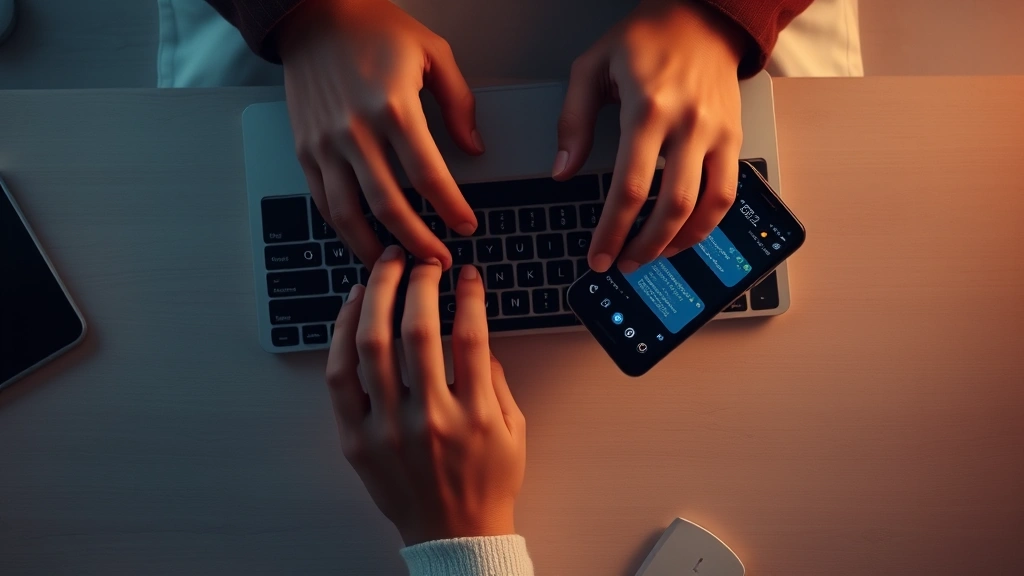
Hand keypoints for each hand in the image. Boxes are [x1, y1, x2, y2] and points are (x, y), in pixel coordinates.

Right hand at [276, 0, 484, 268]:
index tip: (467, 226)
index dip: (451, 208)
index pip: (428, 175)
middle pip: (390, 205)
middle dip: (419, 242)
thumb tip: (475, 148)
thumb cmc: (375, 29)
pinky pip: (324, 201)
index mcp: (394, 107)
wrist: (315, 15)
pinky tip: (364, 241)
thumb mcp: (433, 54)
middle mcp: (356, 130)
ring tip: (400, 266)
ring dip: (377, 247)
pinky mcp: (305, 150)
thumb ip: (459, 104)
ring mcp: (325, 143)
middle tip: (438, 262)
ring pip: (350, 214)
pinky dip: (344, 229)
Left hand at [326, 245, 525, 544]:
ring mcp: (387, 429)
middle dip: (418, 281)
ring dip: (378, 295)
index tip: (466, 273)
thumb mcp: (514, 431)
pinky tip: (353, 308)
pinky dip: (343, 335)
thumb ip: (497, 381)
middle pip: (417, 330)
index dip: (468, 294)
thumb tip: (475, 336)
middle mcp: (430, 419)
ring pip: (373, 345)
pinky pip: (341, 378)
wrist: (455, 536)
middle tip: (421, 260)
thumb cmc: (487, 483)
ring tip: (384, 267)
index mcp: (474, 415)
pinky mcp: (356, 439)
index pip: (469, 335)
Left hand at [553, 0, 745, 272]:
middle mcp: (688, 123)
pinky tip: (684, 234)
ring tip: (652, 256)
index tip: (598, 256)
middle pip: (672, 206)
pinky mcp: (734, 137)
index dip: (613, 230)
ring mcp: (717, 132)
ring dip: (679, 242)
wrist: (701, 17)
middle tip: (622, 264)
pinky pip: (728, 192)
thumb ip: (572, 122)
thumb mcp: (591, 67)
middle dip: (645, 246)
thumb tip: (561, 172)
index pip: (630, 186)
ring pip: (707, 206)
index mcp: (647, 108)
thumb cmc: (644, 39)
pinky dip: (707, 222)